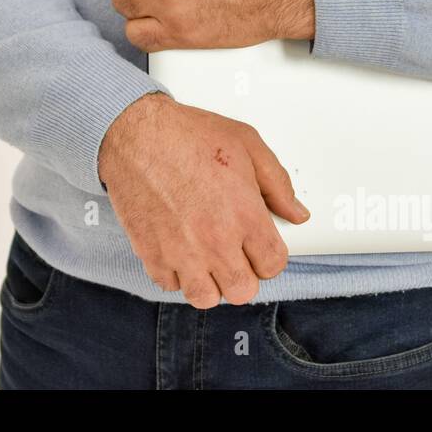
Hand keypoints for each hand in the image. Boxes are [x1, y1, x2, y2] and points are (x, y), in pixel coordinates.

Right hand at [98, 93, 310, 307]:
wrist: (135, 134)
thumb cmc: (186, 134)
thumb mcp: (247, 144)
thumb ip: (278, 183)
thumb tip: (296, 213)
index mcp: (245, 215)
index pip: (273, 264)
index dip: (270, 257)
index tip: (261, 247)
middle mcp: (215, 240)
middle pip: (243, 291)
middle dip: (244, 275)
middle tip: (235, 254)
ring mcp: (181, 252)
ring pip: (206, 297)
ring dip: (210, 282)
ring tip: (207, 259)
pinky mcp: (151, 254)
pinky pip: (170, 285)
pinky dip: (175, 273)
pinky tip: (179, 250)